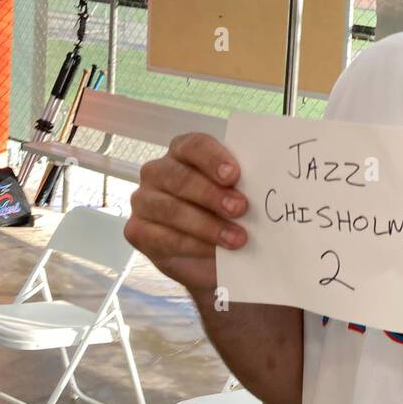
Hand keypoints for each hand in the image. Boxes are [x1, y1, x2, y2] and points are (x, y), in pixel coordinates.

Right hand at [125, 132, 247, 292]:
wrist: (212, 258)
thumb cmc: (226, 214)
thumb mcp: (238, 195)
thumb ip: (244, 185)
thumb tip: (265, 184)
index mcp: (183, 152)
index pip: (193, 145)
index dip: (213, 158)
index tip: (234, 174)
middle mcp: (158, 172)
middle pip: (180, 178)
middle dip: (212, 194)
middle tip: (241, 208)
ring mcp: (144, 201)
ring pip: (171, 209)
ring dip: (207, 225)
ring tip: (237, 238)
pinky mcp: (137, 230)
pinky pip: (163, 237)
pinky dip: (193, 245)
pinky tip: (215, 252)